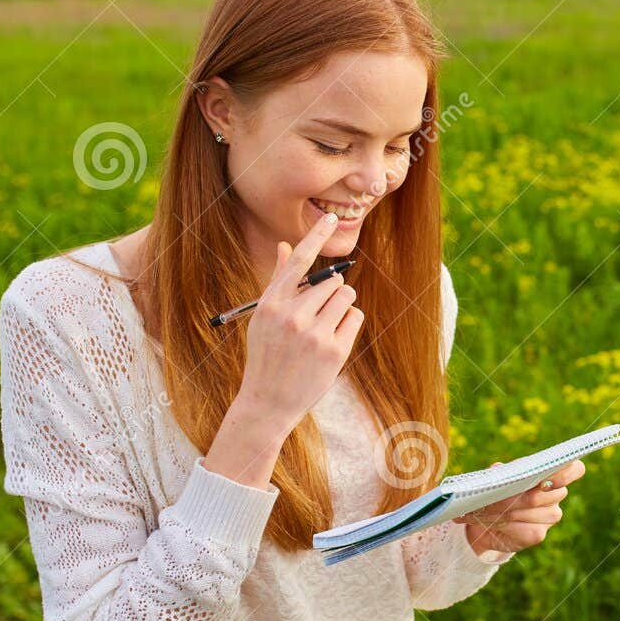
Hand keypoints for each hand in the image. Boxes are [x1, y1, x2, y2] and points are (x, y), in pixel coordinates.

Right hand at [233, 213, 361, 434]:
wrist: (267, 402)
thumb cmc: (266, 354)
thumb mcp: (264, 317)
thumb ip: (280, 281)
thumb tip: (287, 246)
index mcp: (271, 303)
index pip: (299, 262)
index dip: (316, 237)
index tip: (332, 218)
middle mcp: (292, 315)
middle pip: (333, 281)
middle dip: (332, 292)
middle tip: (320, 313)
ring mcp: (313, 334)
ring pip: (347, 297)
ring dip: (342, 306)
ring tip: (326, 325)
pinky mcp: (334, 351)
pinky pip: (355, 318)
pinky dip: (349, 323)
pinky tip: (333, 339)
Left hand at [455, 459, 587, 555]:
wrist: (486, 520)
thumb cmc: (497, 492)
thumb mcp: (497, 477)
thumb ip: (500, 471)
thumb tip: (498, 469)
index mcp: (552, 474)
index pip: (574, 470)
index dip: (565, 475)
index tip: (544, 481)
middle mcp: (556, 495)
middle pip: (545, 495)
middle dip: (516, 496)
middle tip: (493, 498)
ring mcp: (550, 516)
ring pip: (534, 512)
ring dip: (507, 511)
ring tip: (487, 510)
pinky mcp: (538, 534)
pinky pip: (528, 529)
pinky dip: (508, 526)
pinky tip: (497, 523)